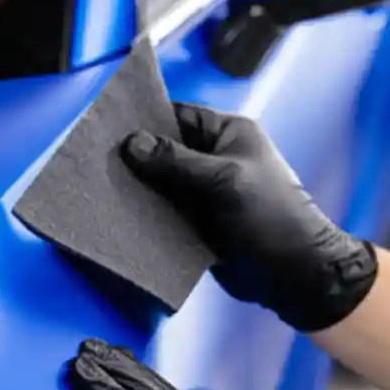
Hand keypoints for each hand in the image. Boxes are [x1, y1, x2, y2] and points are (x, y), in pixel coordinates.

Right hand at [121, 103, 376, 331]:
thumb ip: (176, 162)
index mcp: (228, 134)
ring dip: (137, 189)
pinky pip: (164, 211)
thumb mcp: (224, 181)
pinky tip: (118, 215)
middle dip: (136, 157)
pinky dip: (146, 214)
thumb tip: (131, 143)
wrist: (293, 274)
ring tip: (100, 188)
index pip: (179, 115)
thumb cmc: (270, 217)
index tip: (109, 128)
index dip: (147, 120)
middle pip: (165, 150)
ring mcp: (204, 192)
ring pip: (161, 183)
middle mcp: (214, 158)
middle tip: (96, 161)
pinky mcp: (196, 222)